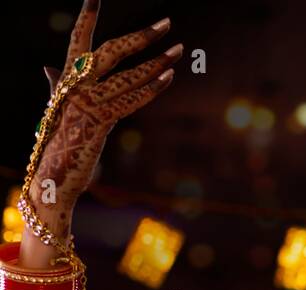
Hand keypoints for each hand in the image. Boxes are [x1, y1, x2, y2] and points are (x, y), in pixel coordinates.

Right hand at [22, 1, 180, 262]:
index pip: (77, 42)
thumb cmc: (57, 142)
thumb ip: (57, 85)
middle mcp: (74, 86)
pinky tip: (169, 76)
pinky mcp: (99, 122)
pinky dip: (151, 88)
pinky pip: (131, 101)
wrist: (51, 177)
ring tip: (179, 48)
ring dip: (157, 61)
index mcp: (65, 79)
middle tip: (167, 23)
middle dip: (140, 36)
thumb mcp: (58, 109)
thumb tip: (48, 67)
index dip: (86, 19)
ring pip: (128, 76)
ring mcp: (86, 103)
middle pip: (110, 52)